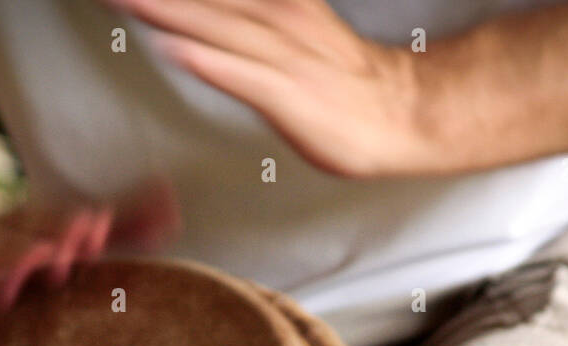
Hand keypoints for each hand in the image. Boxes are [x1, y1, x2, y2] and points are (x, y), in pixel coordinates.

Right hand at [0, 178, 180, 325]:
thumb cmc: (7, 254)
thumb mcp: (60, 235)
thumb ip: (120, 225)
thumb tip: (174, 206)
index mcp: (23, 231)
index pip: (48, 224)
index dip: (71, 225)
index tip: (99, 224)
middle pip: (15, 236)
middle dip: (46, 234)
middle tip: (77, 235)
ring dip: (2, 258)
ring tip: (35, 257)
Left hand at [105, 0, 423, 177]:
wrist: (403, 113)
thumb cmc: (344, 79)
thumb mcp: (294, 25)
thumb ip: (248, 17)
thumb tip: (200, 22)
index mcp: (273, 1)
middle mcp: (274, 18)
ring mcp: (281, 57)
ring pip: (212, 24)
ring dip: (164, 9)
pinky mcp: (289, 96)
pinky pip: (242, 75)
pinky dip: (207, 61)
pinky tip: (174, 50)